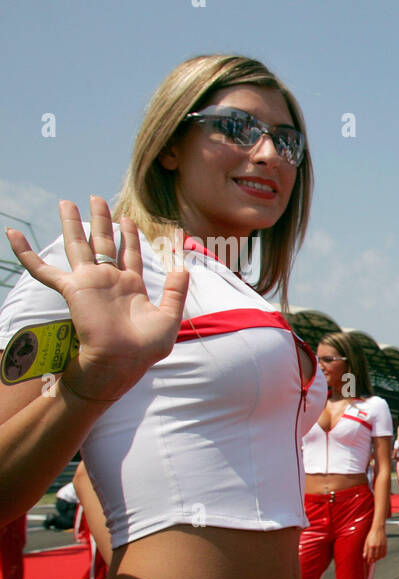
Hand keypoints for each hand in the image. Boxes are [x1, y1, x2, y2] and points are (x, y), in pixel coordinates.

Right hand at [7, 198, 188, 400]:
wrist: (121, 362)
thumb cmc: (145, 348)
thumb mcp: (169, 317)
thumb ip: (176, 291)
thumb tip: (184, 267)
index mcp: (131, 286)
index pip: (130, 253)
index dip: (130, 235)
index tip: (127, 218)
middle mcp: (109, 281)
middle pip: (104, 242)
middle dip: (100, 220)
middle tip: (96, 198)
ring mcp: (89, 283)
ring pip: (78, 246)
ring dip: (73, 224)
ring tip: (67, 202)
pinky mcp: (72, 288)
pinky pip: (42, 269)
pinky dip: (26, 253)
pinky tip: (12, 234)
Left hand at [363, 526, 386, 562]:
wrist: (378, 529)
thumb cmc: (371, 534)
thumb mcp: (366, 542)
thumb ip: (365, 550)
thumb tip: (364, 556)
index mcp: (371, 546)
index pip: (370, 556)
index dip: (369, 560)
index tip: (368, 562)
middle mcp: (377, 546)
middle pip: (376, 558)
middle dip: (373, 560)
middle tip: (371, 561)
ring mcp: (382, 546)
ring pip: (380, 556)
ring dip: (378, 559)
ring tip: (375, 558)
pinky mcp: (385, 545)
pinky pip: (384, 553)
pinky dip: (382, 556)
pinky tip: (380, 555)